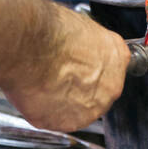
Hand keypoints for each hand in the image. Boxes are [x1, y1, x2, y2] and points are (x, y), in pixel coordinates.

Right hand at [0, 0, 129, 132]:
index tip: (78, 66)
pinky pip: (54, 119)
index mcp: (118, 58)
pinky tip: (35, 91)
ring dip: (63, 100)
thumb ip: (88, 43)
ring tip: (44, 82)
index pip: (111, 69)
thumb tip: (79, 45)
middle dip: (79, 86)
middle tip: (58, 74)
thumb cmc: (50, 30)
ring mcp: (89, 109)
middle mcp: (110, 87)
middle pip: (97, 92)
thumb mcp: (81, 25)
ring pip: (77, 109)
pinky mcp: (64, 122)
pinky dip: (44, 109)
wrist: (29, 45)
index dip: (90, 68)